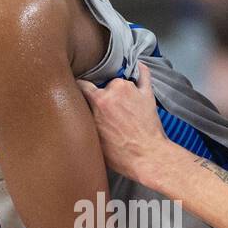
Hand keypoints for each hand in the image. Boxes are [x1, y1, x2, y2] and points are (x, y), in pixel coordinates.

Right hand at [78, 62, 170, 184]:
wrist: (148, 158)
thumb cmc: (121, 154)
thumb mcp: (93, 139)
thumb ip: (86, 119)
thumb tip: (80, 113)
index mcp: (98, 101)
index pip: (81, 85)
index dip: (79, 89)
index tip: (79, 92)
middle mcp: (114, 89)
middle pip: (102, 85)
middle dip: (102, 95)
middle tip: (106, 110)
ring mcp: (132, 89)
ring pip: (120, 82)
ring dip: (119, 90)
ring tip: (123, 106)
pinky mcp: (147, 93)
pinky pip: (142, 74)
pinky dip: (139, 70)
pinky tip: (136, 69)